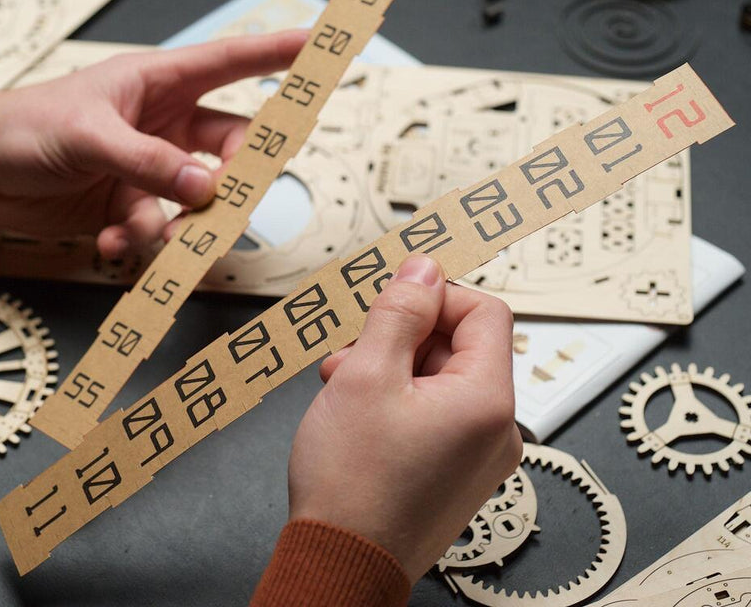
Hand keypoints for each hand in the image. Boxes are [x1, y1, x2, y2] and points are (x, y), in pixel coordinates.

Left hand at [0, 30, 306, 258]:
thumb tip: (206, 189)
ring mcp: (153, 168)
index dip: (279, 54)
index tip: (321, 48)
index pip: (232, 63)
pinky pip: (160, 228)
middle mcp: (166, 125)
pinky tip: (109, 242)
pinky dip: (139, 242)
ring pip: (199, 200)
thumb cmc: (23, 125)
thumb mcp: (88, 135)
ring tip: (141, 232)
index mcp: (160, 83)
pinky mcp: (134, 204)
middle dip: (232, 179)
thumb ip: (149, 161)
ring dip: (178, 223)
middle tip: (221, 199)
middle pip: (231, 149)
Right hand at [288, 254, 521, 583]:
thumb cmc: (352, 486)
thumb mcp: (367, 373)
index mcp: (486, 400)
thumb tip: (423, 270)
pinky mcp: (457, 469)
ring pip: (442, 376)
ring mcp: (478, 453)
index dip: (437, 296)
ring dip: (394, 365)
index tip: (395, 302)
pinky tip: (360, 407)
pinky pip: (437, 410)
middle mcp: (495, 429)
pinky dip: (401, 397)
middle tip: (356, 348)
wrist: (339, 565)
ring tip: (347, 382)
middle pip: (460, 343)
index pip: (484, 311)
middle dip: (404, 335)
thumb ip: (400, 312)